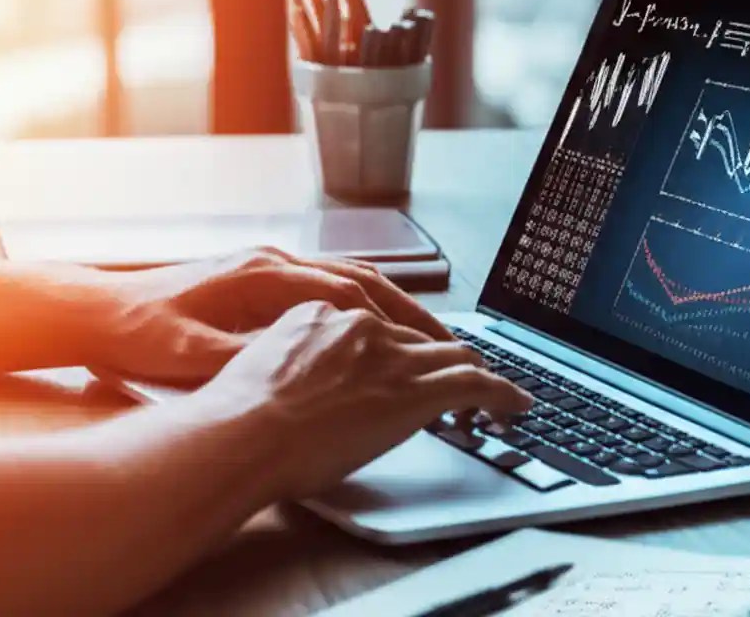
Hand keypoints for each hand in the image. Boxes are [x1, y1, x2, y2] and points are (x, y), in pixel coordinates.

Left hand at [83, 248, 452, 385]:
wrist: (96, 311)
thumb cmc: (138, 334)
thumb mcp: (192, 356)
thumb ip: (251, 357)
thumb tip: (305, 364)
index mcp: (263, 276)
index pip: (349, 293)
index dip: (396, 320)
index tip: (432, 347)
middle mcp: (273, 262)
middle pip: (361, 279)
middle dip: (410, 310)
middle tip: (449, 343)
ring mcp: (267, 267)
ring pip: (348, 278)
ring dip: (390, 304)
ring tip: (427, 337)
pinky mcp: (258, 279)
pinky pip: (327, 286)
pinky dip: (362, 304)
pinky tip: (377, 327)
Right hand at [199, 300, 532, 498]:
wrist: (243, 434)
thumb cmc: (234, 419)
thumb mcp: (254, 371)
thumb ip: (285, 368)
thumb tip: (295, 390)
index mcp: (320, 315)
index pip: (376, 329)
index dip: (396, 353)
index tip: (402, 370)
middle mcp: (360, 326)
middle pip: (419, 339)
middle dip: (440, 361)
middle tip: (457, 386)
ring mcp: (391, 355)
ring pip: (452, 356)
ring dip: (476, 376)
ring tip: (494, 396)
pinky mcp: (417, 388)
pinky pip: (475, 383)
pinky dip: (502, 393)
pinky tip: (515, 406)